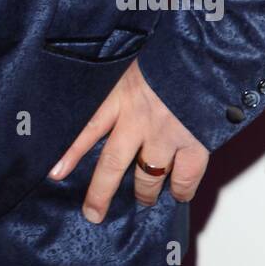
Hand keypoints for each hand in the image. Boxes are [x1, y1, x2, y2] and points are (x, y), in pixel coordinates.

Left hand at [48, 57, 208, 221]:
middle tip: (93, 213)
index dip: (71, 153)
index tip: (55, 173)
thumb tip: (111, 96)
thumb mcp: (136, 62)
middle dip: (100, 193)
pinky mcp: (194, 144)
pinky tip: (177, 194)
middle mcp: (139, 119)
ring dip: (144, 194)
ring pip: (147, 179)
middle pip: (112, 164)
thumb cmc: (171, 53)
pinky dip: (180, 191)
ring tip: (143, 199)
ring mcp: (166, 135)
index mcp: (121, 95)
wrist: (209, 53)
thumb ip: (122, 85)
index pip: (88, 128)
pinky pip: (183, 180)